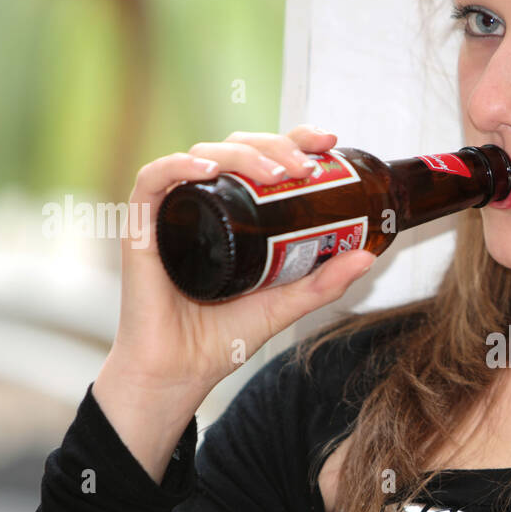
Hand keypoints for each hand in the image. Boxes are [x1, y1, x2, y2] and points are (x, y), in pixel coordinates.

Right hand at [105, 125, 374, 399]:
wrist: (181, 372)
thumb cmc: (223, 336)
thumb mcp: (287, 303)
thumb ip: (325, 282)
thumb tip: (369, 256)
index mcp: (235, 212)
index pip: (261, 156)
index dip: (292, 139)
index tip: (328, 142)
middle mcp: (204, 203)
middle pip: (235, 147)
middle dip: (275, 145)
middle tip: (307, 166)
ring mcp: (172, 212)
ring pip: (201, 155)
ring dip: (242, 154)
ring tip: (276, 174)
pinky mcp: (140, 228)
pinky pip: (152, 181)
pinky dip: (179, 166)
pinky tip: (209, 171)